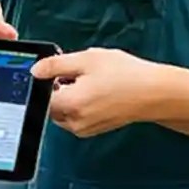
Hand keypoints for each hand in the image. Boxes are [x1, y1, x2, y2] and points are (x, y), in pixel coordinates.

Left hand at [31, 47, 169, 137]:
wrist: (154, 93)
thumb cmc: (124, 75)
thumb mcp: (86, 59)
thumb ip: (55, 65)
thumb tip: (35, 70)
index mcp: (70, 104)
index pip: (41, 95)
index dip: (45, 79)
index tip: (55, 68)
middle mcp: (75, 122)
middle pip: (51, 104)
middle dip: (57, 87)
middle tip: (76, 71)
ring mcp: (85, 128)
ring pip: (63, 110)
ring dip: (69, 95)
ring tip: (90, 80)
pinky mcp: (95, 129)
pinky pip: (77, 116)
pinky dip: (80, 103)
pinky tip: (97, 90)